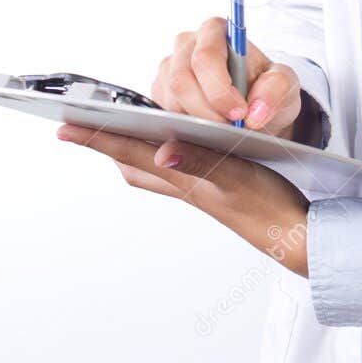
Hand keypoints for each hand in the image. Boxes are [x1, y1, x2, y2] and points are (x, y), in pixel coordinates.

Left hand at [55, 122, 309, 275]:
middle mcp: (184, 185)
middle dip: (106, 145)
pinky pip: (172, 172)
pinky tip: (168, 147)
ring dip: (129, 150)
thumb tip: (162, 150)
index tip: (65, 126)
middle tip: (79, 128)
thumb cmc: (271, 208)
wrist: (296, 236)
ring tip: (111, 134)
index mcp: (185, 179)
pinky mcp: (212, 190)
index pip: (132, 152)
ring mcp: (197, 190)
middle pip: (132, 164)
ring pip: (150, 169)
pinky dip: (160, 156)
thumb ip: (200, 162)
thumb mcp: (237, 179)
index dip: (99, 138)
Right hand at [150, 17, 312, 140]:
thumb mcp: (284, 85)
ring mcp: (169, 67)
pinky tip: (206, 130)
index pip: (206, 58)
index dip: (219, 90)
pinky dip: (185, 127)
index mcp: (216, 30)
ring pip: (171, 99)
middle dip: (207, 110)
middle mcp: (187, 44)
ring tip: (223, 128)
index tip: (239, 113)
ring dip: (197, 121)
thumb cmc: (266, 88)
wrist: (254, 105)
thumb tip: (255, 111)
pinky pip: (164, 112)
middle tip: (231, 128)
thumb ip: (276, 90)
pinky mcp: (160, 90)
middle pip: (181, 80)